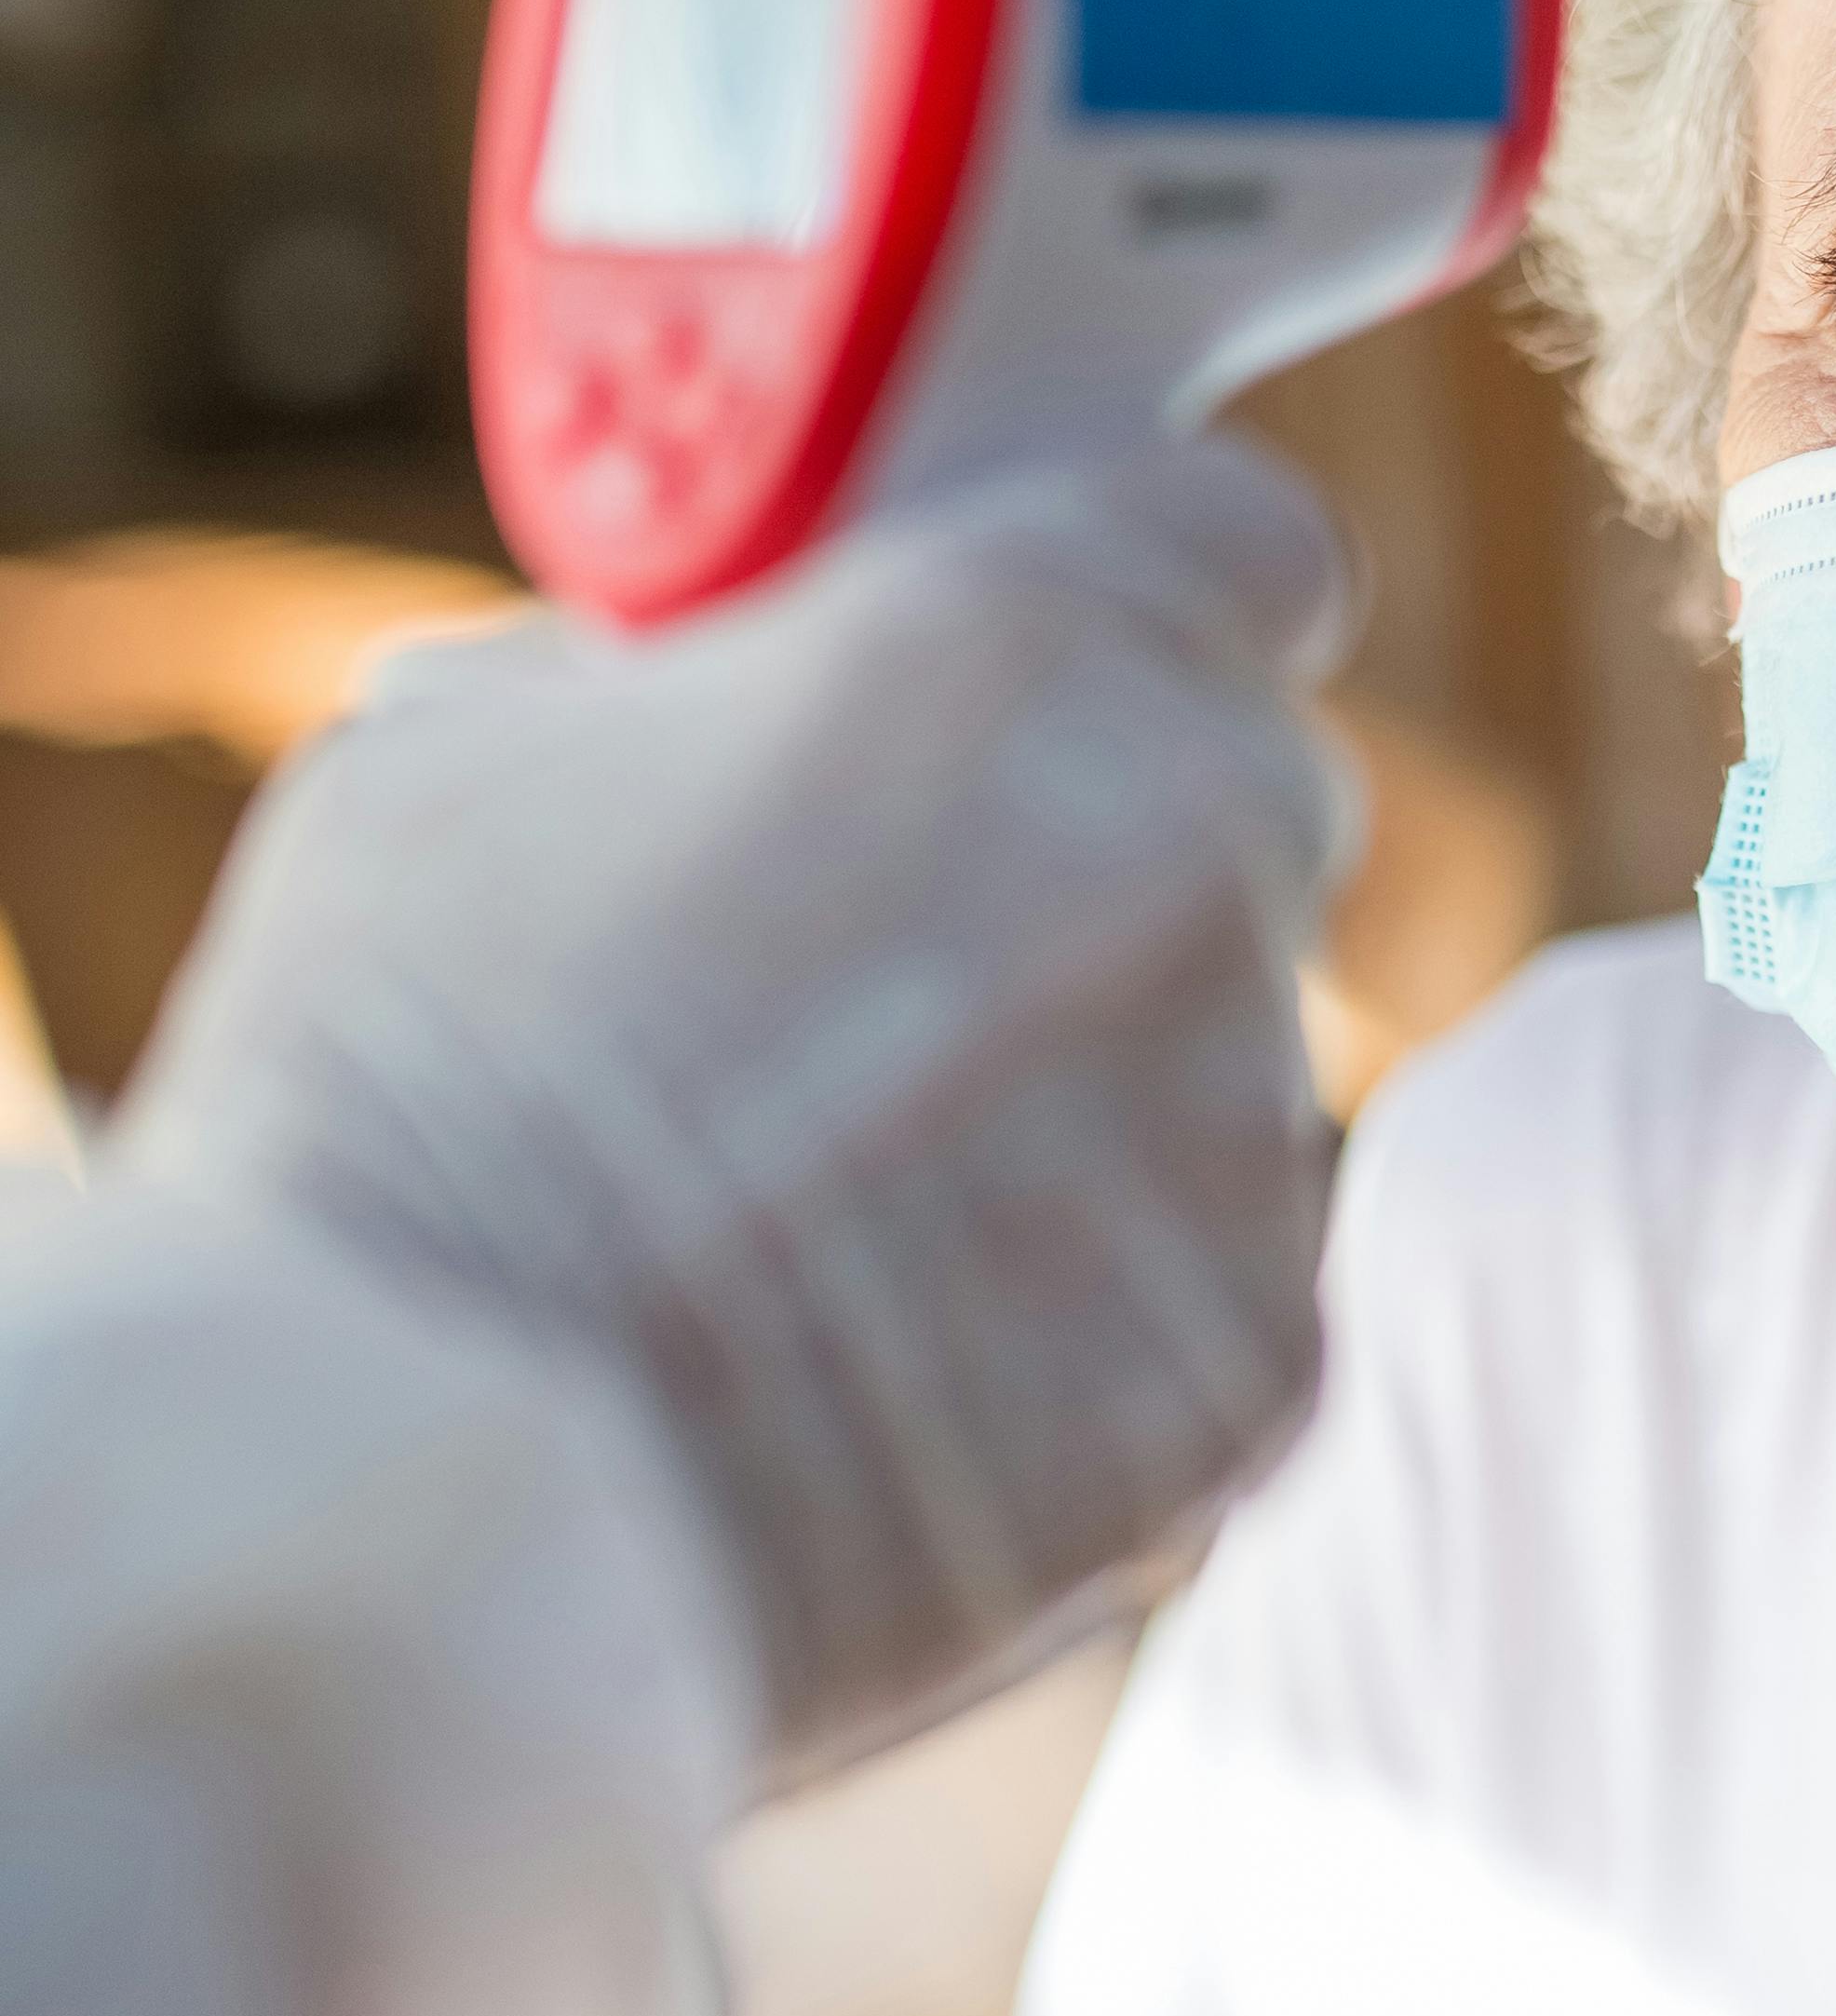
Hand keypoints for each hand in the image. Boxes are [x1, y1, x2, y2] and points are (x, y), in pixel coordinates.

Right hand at [110, 437, 1358, 1770]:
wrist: (424, 1466)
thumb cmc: (400, 1087)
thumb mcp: (457, 762)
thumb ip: (667, 698)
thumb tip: (703, 716)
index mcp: (1023, 633)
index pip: (1243, 550)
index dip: (1156, 626)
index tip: (1077, 697)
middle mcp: (1192, 843)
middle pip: (1251, 817)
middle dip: (1114, 881)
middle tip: (902, 997)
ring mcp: (1245, 1115)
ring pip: (1225, 1081)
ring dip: (1097, 1129)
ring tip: (840, 1236)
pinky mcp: (1256, 1362)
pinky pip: (1210, 1309)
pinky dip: (1095, 1345)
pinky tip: (899, 1388)